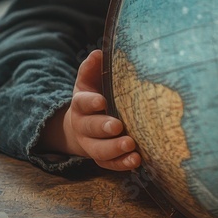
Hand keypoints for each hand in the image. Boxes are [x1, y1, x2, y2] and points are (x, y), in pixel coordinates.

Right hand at [46, 50, 140, 170]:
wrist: (85, 121)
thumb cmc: (95, 93)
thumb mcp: (91, 79)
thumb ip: (93, 67)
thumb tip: (98, 52)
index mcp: (81, 103)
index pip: (82, 102)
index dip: (90, 103)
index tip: (102, 101)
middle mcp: (83, 125)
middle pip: (90, 128)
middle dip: (103, 128)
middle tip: (118, 127)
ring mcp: (91, 143)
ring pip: (99, 150)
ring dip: (115, 150)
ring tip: (131, 146)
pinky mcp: (102, 157)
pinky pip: (109, 164)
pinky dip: (121, 164)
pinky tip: (136, 162)